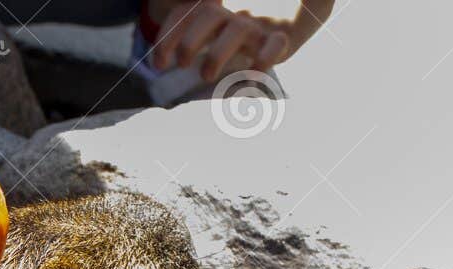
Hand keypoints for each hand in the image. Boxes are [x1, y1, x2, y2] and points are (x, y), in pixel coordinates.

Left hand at [149, 1, 296, 82]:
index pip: (185, 14)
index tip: (158, 65)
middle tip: (182, 64)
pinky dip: (263, 61)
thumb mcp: (216, 28)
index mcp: (215, 7)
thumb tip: (167, 69)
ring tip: (206, 76)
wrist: (294, 6)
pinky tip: (252, 77)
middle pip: (208, 16)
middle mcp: (235, 10)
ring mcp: (259, 22)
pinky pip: (274, 45)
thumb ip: (195, 40)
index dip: (167, 36)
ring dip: (217, 54)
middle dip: (189, 41)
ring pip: (237, 30)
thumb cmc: (243, 30)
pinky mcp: (283, 35)